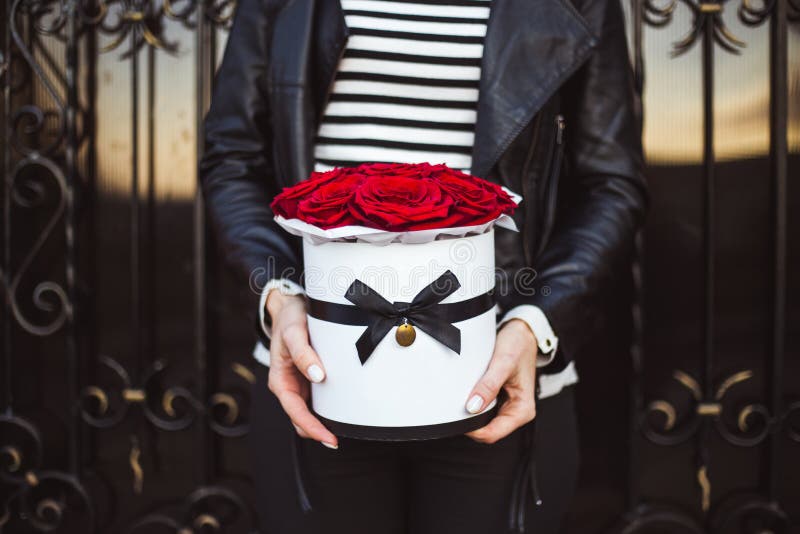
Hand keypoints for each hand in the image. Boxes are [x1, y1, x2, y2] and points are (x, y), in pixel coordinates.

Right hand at [265, 291, 337, 448]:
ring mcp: (299, 383)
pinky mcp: (309, 379)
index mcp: (280, 380)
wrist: (289, 307)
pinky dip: (327, 409)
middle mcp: (289, 385)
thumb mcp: (294, 333)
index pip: (295, 411)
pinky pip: (317, 400)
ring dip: (322, 423)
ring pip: (309, 411)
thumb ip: (303, 354)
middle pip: (301, 417)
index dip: (310, 427)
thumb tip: (317, 375)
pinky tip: (340, 413)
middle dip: (317, 431)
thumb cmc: (288, 320)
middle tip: (336, 441)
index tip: (327, 437)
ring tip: (341, 431)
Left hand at [464, 319, 537, 443]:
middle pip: (486, 429)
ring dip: (470, 412)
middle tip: (454, 405)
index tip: (457, 417)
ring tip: (462, 396)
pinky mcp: (499, 398)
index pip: (493, 433)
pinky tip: (467, 392)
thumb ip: (489, 385)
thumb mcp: (503, 362)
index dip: (473, 430)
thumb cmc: (518, 345)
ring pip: (482, 420)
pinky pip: (482, 408)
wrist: (522, 332)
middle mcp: (515, 411)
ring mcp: (507, 406)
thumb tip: (473, 407)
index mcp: (522, 410)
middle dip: (469, 422)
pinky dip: (473, 403)